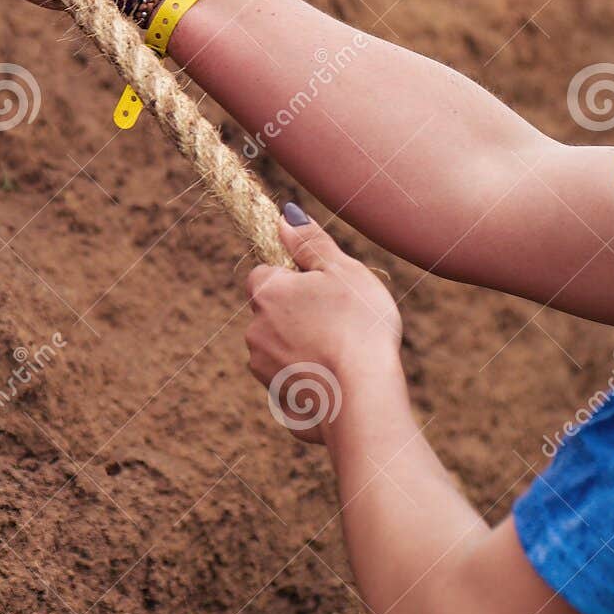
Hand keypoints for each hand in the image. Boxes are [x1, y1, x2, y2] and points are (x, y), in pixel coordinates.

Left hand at [244, 206, 403, 442]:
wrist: (360, 396)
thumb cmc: (357, 326)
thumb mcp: (342, 271)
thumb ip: (310, 243)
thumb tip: (286, 217)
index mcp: (266, 293)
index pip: (264, 274)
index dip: (293, 278)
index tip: (322, 289)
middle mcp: (254, 329)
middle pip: (273, 312)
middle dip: (299, 313)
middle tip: (340, 321)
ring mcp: (262, 365)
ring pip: (281, 345)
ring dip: (303, 345)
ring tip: (341, 352)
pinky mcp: (275, 395)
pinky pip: (290, 377)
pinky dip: (308, 375)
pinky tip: (335, 378)